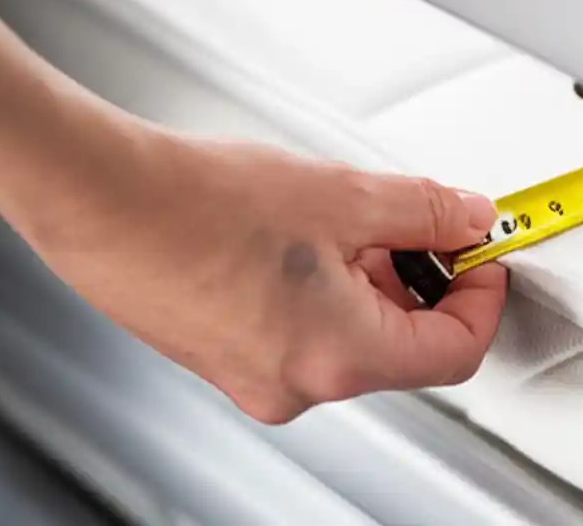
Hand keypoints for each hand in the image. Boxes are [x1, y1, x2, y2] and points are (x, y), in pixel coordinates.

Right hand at [23, 125, 507, 423]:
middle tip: (420, 222)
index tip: (483, 257)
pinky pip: (306, 334)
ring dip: (373, 282)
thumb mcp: (342, 195)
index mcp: (339, 357)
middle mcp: (299, 386)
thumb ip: (426, 211)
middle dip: (424, 281)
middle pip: (404, 345)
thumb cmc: (194, 203)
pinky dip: (327, 292)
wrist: (99, 199)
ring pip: (354, 337)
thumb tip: (468, 220)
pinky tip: (302, 238)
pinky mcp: (230, 361)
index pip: (456, 351)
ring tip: (343, 220)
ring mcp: (258, 380)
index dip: (483, 297)